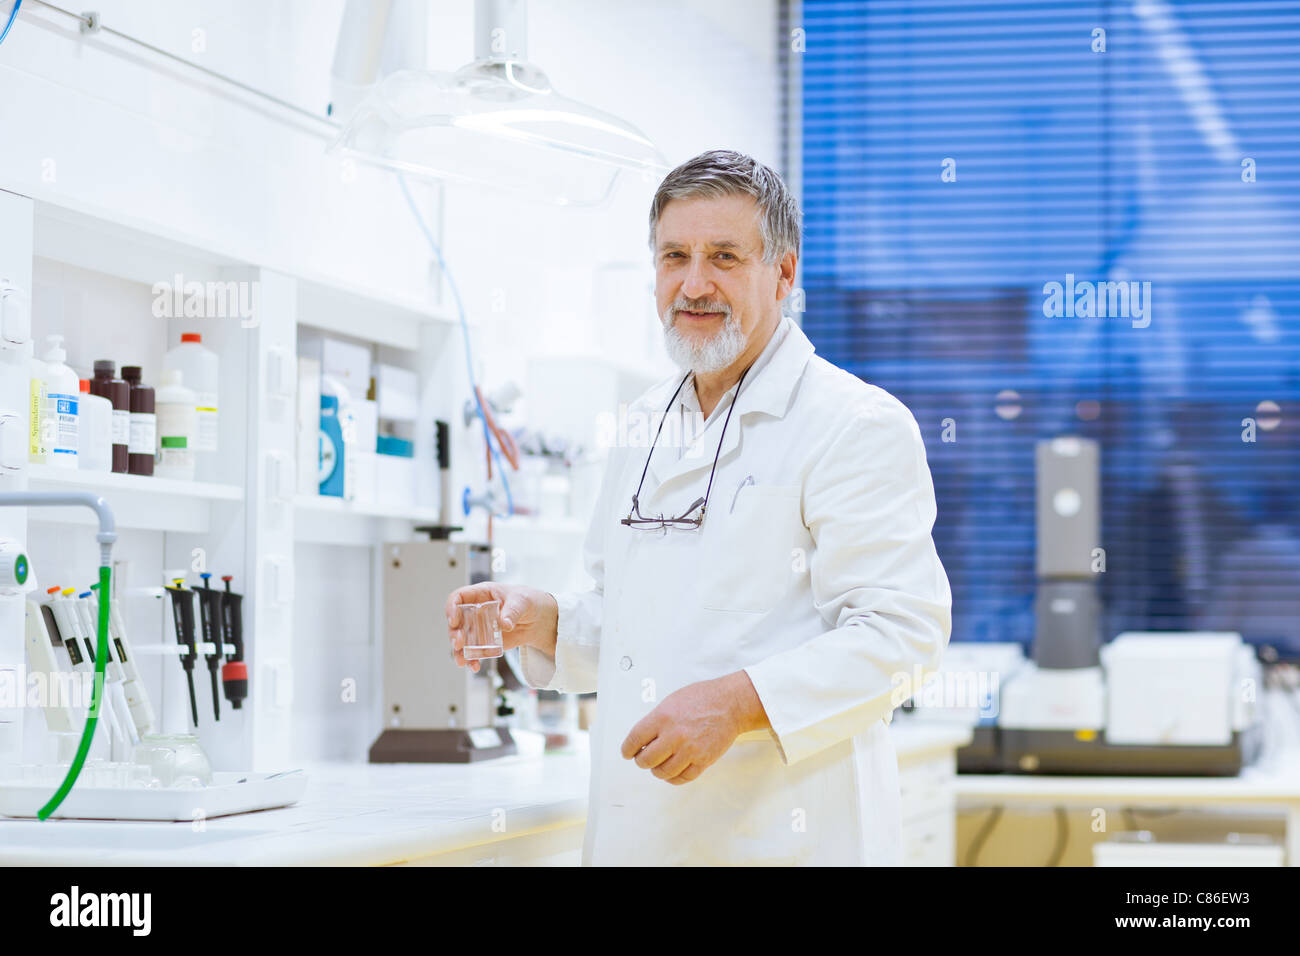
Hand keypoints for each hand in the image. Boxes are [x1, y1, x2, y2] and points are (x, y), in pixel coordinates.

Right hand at [445, 583, 557, 672]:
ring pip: (461, 639)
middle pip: (455, 621)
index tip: (454, 621)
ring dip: (459, 651)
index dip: (452, 608)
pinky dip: (471, 660)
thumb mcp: (522, 602)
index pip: (458, 598)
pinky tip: (474, 666)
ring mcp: (478, 627)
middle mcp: (474, 611)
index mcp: (480, 594)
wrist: (536, 618)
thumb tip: (504, 624)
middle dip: (453, 634)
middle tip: (459, 643)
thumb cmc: (526, 601)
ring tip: (462, 661)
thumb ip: (512, 611)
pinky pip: (473, 651)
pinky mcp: (484, 642)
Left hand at [620, 672, 763, 784]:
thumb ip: (655, 720)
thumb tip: (642, 739)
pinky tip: (671, 772)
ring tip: (658, 765)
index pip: (634, 740)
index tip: (627, 753)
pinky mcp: (703, 760)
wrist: (730, 704)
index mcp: (662, 717)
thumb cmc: (702, 698)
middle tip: (643, 758)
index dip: (628, 750)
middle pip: (646, 760)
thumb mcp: (671, 701)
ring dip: (657, 770)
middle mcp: (674, 735)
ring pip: (663, 772)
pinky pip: (682, 777)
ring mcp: (689, 750)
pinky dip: (673, 778)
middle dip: (642, 761)